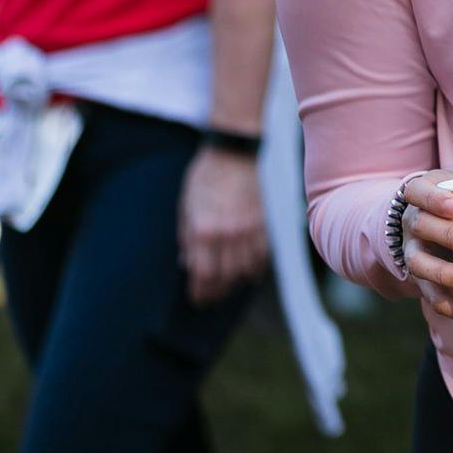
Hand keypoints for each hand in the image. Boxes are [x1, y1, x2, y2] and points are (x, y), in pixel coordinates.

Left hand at [179, 146, 269, 303]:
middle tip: (211, 297)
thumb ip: (187, 237)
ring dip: (236, 281)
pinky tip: (249, 270)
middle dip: (216, 291)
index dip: (200, 292)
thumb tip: (188, 263)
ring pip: (246, 270)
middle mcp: (228, 234)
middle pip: (225, 277)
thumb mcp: (187, 206)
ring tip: (228, 284)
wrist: (236, 152)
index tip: (198, 299)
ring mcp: (249, 230)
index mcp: (203, 230)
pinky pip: (263, 256)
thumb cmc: (206, 176)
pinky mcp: (265, 224)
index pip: (203, 275)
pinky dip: (256, 268)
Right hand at [397, 170, 452, 323]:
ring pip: (419, 263)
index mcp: (424, 194)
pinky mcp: (420, 279)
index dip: (434, 198)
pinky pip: (431, 296)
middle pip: (422, 226)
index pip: (417, 191)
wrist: (431, 223)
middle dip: (449, 235)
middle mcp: (412, 222)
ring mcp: (412, 250)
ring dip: (445, 273)